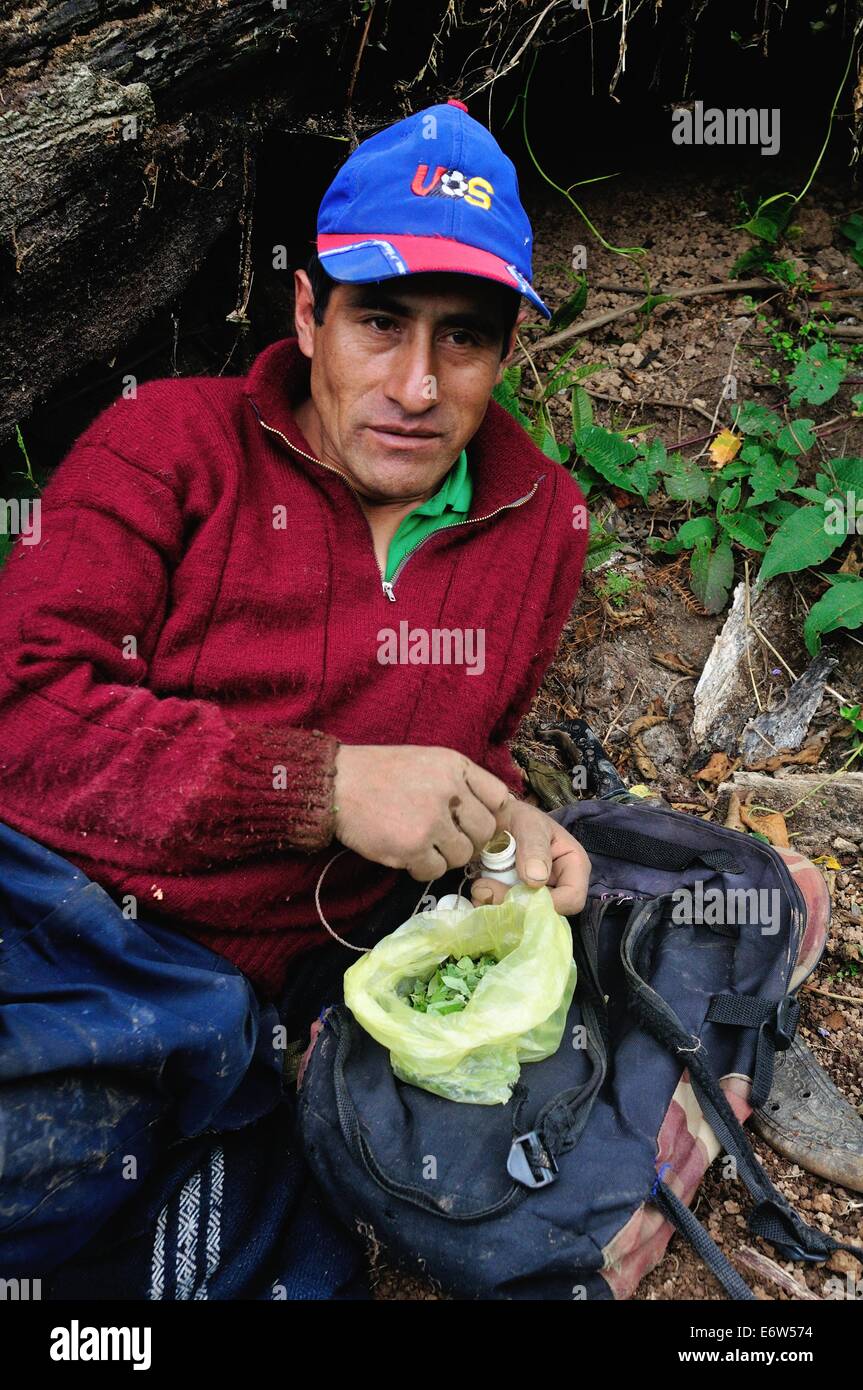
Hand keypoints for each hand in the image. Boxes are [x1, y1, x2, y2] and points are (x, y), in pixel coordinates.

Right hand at [332, 744, 509, 880]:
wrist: (337, 782)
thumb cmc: (382, 773)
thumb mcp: (428, 760)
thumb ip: (459, 782)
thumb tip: (490, 814)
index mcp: (455, 766)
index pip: (498, 798)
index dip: (489, 815)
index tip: (473, 823)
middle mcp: (449, 790)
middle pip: (485, 831)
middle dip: (468, 840)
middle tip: (445, 839)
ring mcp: (431, 820)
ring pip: (462, 855)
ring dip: (444, 856)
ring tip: (421, 844)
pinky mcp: (412, 847)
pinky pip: (435, 871)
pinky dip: (423, 868)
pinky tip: (407, 854)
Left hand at [470, 796, 590, 917]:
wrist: (491, 820)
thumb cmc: (516, 816)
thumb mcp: (527, 823)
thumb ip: (533, 846)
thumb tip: (535, 880)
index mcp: (573, 865)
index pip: (572, 898)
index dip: (549, 903)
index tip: (517, 895)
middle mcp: (560, 886)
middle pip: (547, 912)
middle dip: (516, 906)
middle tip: (485, 890)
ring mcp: (537, 896)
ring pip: (525, 917)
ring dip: (499, 907)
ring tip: (479, 888)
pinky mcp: (517, 901)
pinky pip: (508, 915)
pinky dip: (491, 907)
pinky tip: (478, 892)